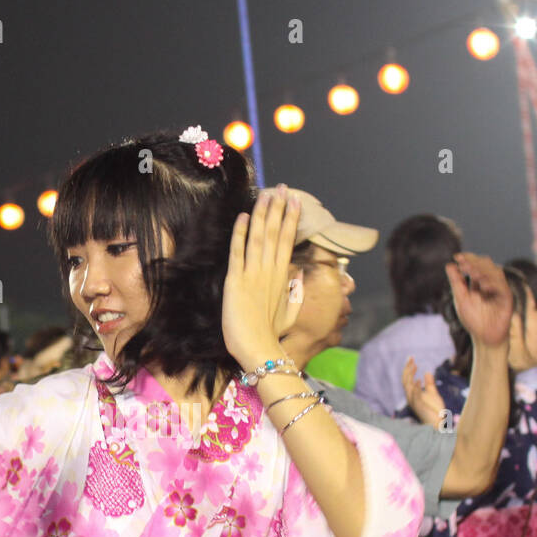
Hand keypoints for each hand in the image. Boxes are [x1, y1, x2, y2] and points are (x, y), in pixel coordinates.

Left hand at [222, 185, 302, 371]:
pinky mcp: (236, 281)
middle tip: (282, 188)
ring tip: (266, 194)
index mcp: (283, 277)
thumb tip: (301, 276)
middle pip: (276, 232)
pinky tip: (244, 216)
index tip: (294, 201)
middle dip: (279, 208)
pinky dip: (241, 233)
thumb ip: (296, 292)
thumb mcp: (290, 313)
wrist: (259, 348)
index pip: (288, 240)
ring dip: (263, 213)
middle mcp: (270, 271)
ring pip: (260, 236)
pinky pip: (238, 251)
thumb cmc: (272, 335)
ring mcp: (253, 274)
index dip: (290, 219)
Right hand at [402, 357, 444, 427]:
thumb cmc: (434, 410)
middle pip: (405, 380)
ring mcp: (414, 402)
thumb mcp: (433, 393)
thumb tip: (427, 372)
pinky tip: (418, 380)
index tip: (413, 360)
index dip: (409, 369)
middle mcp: (411, 397)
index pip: (408, 379)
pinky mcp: (419, 406)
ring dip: (410, 375)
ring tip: (413, 365)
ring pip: (408, 386)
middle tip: (411, 358)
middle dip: (407, 369)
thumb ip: (429, 383)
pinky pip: (416, 396)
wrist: (437, 423)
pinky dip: (416, 388)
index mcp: (413, 394)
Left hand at [446, 253, 511, 349]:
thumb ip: (456, 282)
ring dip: (483, 271)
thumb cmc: (473, 320)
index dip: (467, 259)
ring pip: (495, 272)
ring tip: (471, 272)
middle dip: (474, 263)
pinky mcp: (507, 298)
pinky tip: (483, 285)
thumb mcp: (461, 299)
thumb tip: (449, 265)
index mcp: (479, 282)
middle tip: (463, 264)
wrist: (484, 337)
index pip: (475, 265)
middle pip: (486, 265)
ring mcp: (500, 290)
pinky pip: (502, 287)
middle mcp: (491, 283)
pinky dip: (493, 284)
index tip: (456, 257)